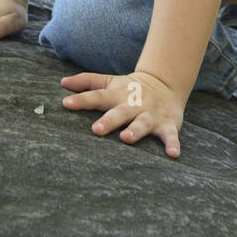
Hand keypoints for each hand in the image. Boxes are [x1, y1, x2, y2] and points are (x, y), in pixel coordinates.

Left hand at [60, 68, 183, 157]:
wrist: (165, 84)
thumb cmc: (130, 89)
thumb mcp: (110, 82)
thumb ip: (87, 82)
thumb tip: (62, 83)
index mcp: (118, 95)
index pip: (97, 96)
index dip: (82, 100)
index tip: (66, 103)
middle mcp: (134, 104)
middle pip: (120, 113)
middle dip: (109, 121)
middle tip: (97, 130)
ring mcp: (151, 114)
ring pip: (143, 123)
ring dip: (136, 130)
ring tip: (127, 138)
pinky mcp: (167, 124)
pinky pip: (171, 135)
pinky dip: (173, 144)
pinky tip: (173, 154)